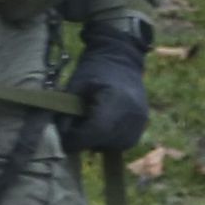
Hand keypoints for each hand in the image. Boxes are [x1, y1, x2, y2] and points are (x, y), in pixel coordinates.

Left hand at [61, 22, 150, 151]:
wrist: (121, 58)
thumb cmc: (94, 69)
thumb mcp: (75, 86)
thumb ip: (66, 111)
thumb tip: (61, 136)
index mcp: (117, 100)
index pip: (97, 131)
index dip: (78, 140)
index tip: (63, 141)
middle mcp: (133, 113)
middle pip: (106, 141)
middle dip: (85, 141)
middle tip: (72, 132)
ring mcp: (141, 120)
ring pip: (115, 146)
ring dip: (97, 142)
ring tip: (87, 125)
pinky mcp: (143, 124)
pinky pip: (124, 142)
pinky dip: (109, 139)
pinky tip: (100, 126)